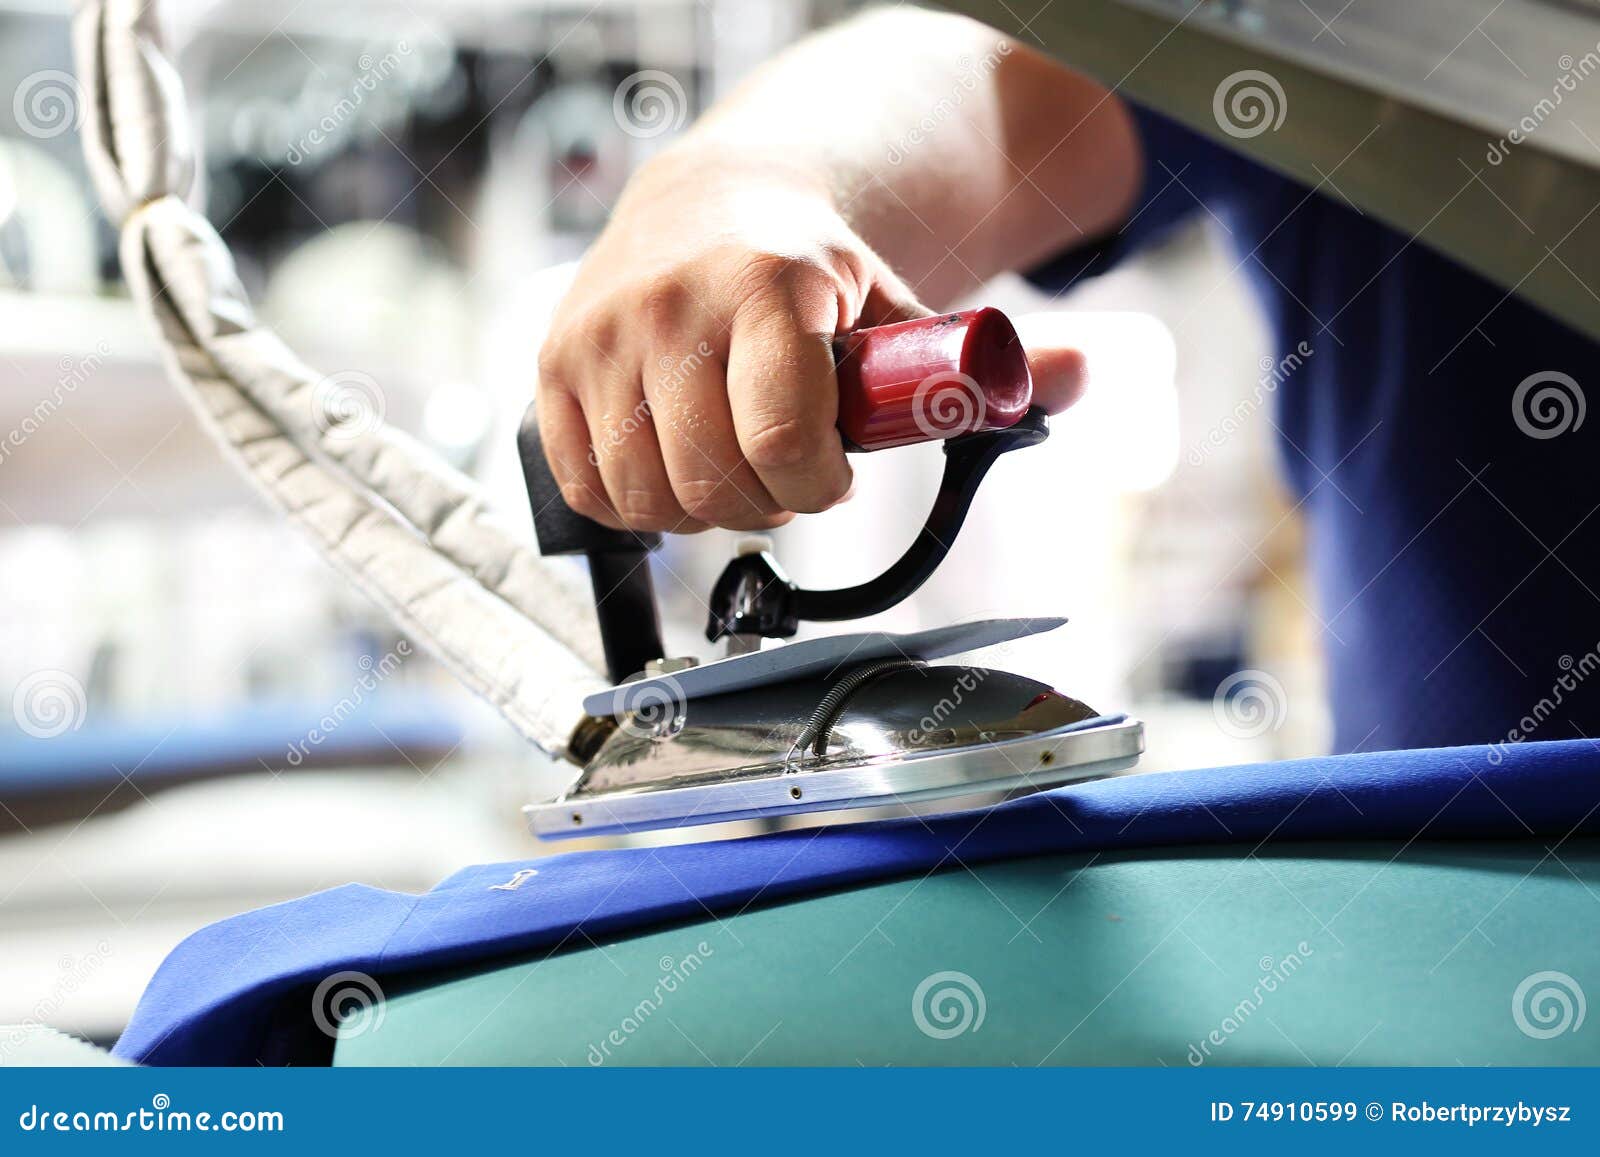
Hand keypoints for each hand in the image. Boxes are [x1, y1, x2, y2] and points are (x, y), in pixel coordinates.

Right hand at [535, 147, 1087, 532]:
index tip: (832, 476)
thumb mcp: (900, 310)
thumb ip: (983, 358)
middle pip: (716, 482)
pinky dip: (636, 502)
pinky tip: (671, 466)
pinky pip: (588, 488)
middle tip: (785, 475)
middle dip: (765, 503)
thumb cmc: (815, 275)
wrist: (708, 203)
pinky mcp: (552, 368)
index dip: (818, 487)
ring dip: (701, 509)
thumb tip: (1079, 377)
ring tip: (730, 469)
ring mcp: (599, 338)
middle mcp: (670, 304)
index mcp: (769, 282)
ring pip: (649, 496)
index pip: (785, 439)